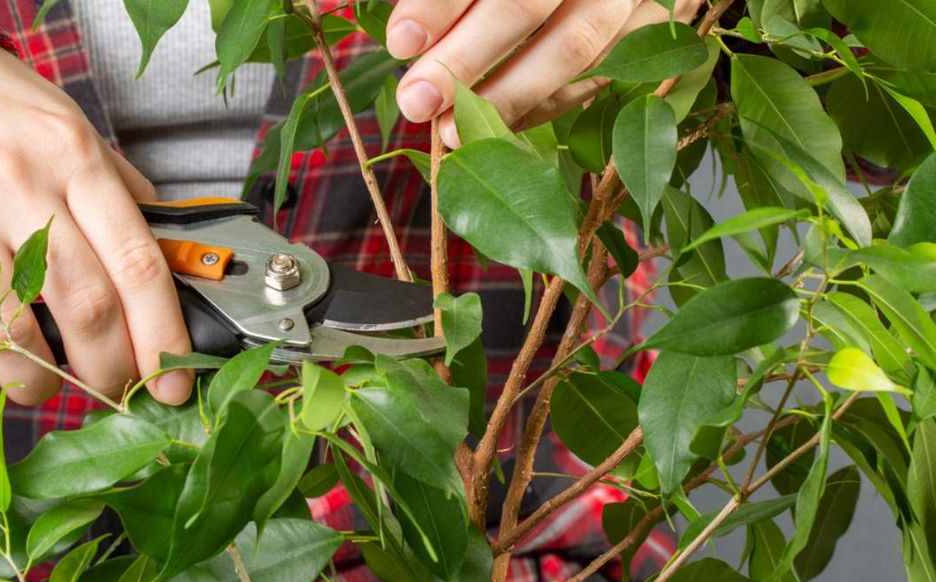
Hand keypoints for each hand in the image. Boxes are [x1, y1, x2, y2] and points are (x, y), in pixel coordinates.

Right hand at [0, 37, 192, 405]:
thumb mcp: (68, 127)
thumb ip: (118, 191)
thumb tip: (170, 257)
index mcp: (74, 158)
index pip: (138, 265)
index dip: (162, 336)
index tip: (171, 384)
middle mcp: (20, 186)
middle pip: (86, 308)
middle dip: (109, 371)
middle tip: (114, 392)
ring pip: (15, 335)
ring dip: (39, 384)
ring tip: (44, 389)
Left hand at [387, 0, 705, 145]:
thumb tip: (366, 25)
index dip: (438, 4)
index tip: (400, 42)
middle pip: (524, 4)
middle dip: (464, 60)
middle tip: (416, 101)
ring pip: (574, 47)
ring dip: (506, 97)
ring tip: (449, 132)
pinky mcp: (652, 18)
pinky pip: (602, 74)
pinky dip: (546, 106)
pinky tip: (497, 128)